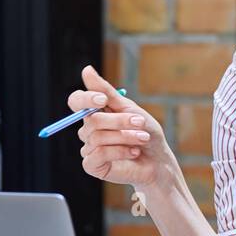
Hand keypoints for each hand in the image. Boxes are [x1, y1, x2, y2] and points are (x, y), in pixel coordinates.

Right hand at [67, 65, 175, 188]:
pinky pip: (99, 154)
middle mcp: (88, 130)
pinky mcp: (92, 165)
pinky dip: (120, 151)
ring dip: (125, 137)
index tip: (103, 99)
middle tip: (141, 123)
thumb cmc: (146, 133)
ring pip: (98, 137)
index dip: (86, 98)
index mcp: (95, 113)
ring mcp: (88, 148)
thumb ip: (107, 92)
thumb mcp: (129, 108)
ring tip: (143, 139)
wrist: (158, 161)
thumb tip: (86, 69)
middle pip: (92, 120)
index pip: (76, 101)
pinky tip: (134, 152)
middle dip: (120, 121)